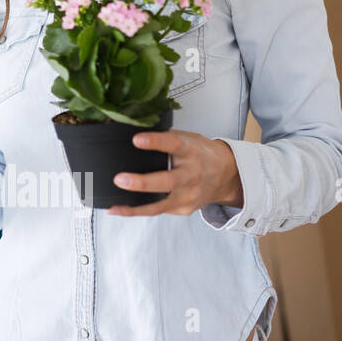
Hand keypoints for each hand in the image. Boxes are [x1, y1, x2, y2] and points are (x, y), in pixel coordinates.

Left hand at [107, 129, 243, 216]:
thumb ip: (165, 137)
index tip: (136, 140)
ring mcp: (189, 194)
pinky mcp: (184, 208)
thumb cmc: (199, 153)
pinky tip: (118, 210)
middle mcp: (192, 174)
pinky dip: (137, 211)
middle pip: (168, 181)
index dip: (155, 142)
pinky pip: (158, 210)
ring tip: (115, 206)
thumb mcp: (187, 138)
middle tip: (119, 179)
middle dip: (142, 182)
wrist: (226, 175)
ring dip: (136, 206)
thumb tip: (132, 129)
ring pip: (161, 204)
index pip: (174, 144)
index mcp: (191, 151)